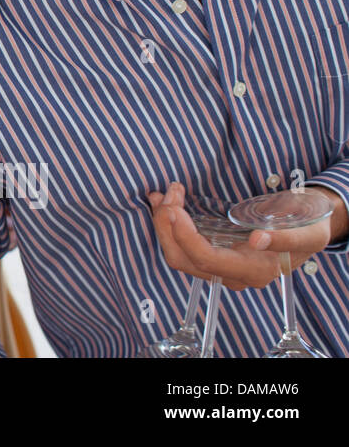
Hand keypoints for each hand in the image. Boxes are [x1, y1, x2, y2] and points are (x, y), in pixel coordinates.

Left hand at [147, 182, 330, 289]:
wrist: (309, 230)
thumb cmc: (309, 229)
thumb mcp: (307, 232)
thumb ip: (285, 238)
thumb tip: (259, 240)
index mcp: (255, 272)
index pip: (207, 260)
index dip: (185, 236)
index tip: (174, 209)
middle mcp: (232, 275)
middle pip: (183, 259)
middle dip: (167, 225)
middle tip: (167, 193)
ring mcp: (220, 267)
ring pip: (178, 254)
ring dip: (164, 224)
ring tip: (160, 195)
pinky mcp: (214, 255)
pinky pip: (183, 246)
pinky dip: (169, 225)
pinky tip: (165, 203)